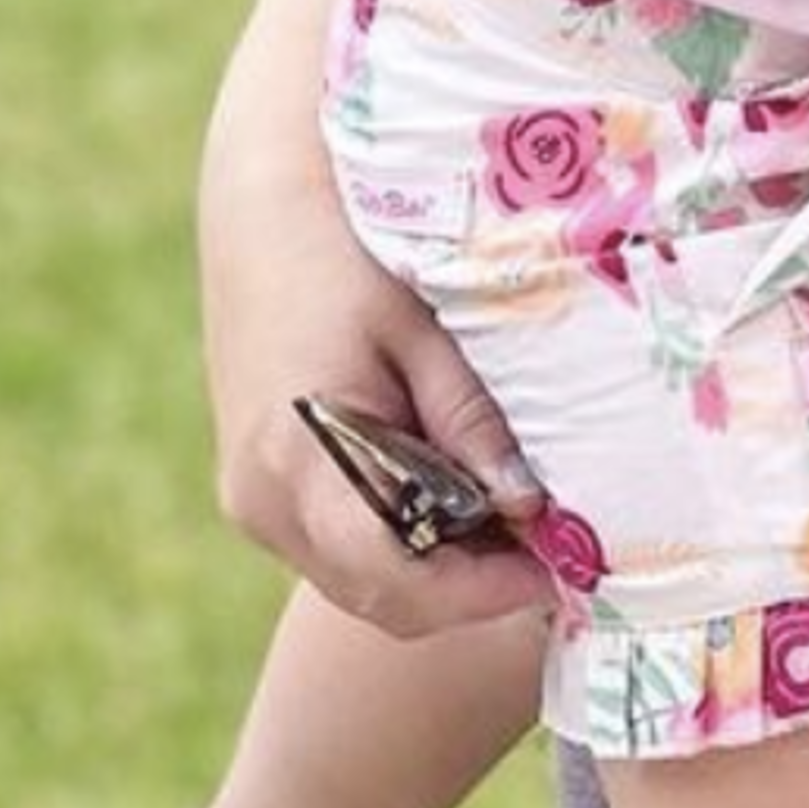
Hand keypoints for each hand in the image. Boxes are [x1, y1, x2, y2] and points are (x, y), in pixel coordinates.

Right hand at [202, 103, 554, 635]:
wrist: (259, 210)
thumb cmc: (348, 253)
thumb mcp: (422, 329)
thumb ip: (471, 422)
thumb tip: (530, 506)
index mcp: (298, 460)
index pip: (396, 577)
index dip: (483, 592)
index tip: (558, 570)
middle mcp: (262, 501)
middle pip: (380, 598)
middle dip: (471, 591)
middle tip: (552, 551)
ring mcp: (250, 501)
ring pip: (359, 582)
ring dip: (439, 571)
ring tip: (515, 520)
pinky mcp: (256, 490)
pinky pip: (337, 549)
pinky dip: (401, 544)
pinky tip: (456, 495)